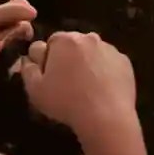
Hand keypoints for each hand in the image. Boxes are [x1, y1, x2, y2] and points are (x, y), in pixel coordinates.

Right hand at [19, 32, 138, 142]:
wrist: (106, 117)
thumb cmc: (66, 101)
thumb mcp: (35, 89)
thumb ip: (28, 69)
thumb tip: (29, 58)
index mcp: (65, 40)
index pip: (51, 43)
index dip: (48, 60)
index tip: (50, 78)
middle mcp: (89, 37)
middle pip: (73, 45)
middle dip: (68, 59)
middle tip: (67, 84)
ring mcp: (110, 49)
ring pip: (92, 53)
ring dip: (87, 65)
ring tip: (86, 89)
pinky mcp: (125, 62)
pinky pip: (109, 63)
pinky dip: (104, 72)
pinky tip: (101, 91)